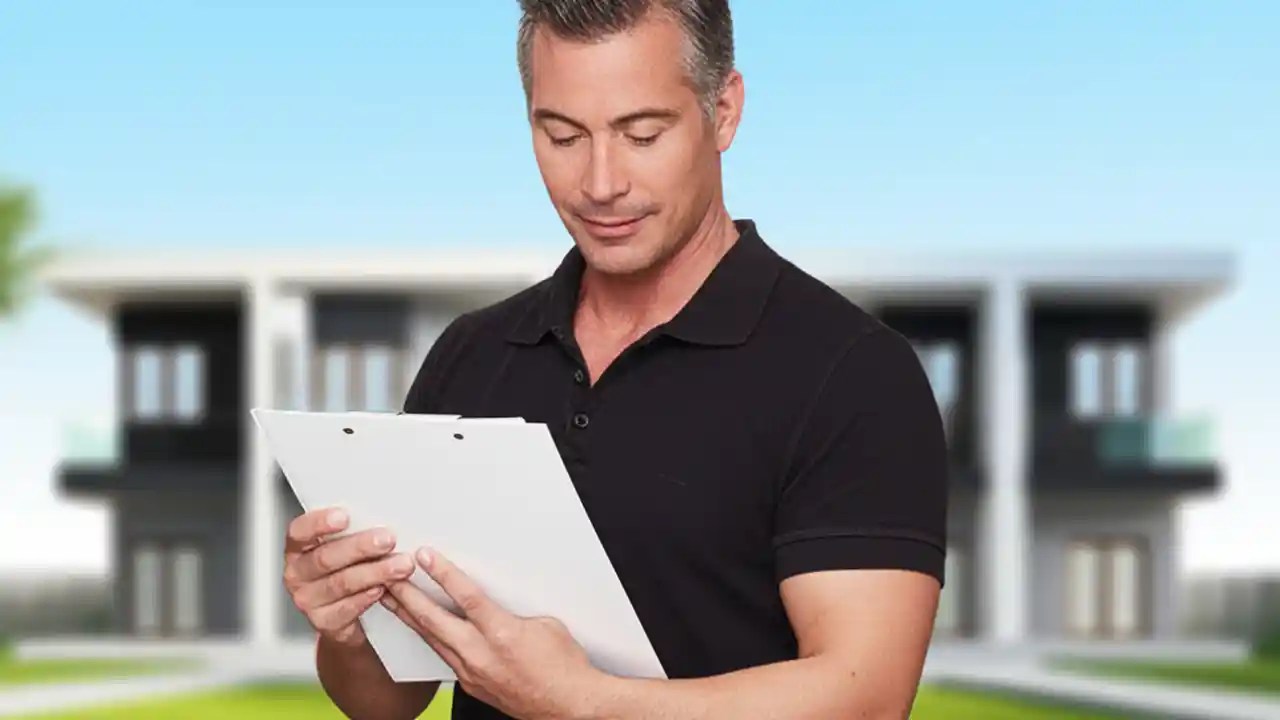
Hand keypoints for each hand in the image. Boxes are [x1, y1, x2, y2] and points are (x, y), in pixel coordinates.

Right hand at [283, 507, 416, 647]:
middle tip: (388, 539)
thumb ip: (354, 530)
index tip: (344, 516)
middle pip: (326, 557)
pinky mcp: (324, 622)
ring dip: (375, 572)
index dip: (319, 523)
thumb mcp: (344, 546)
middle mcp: (297, 573)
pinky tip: (385, 588)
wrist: (344, 614)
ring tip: (402, 565)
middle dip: (360, 547)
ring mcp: (308, 600)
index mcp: (298, 548)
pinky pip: (348, 608)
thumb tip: (386, 510)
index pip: (300, 531)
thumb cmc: (347, 568)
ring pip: (342, 583)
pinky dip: (368, 597)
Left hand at [381, 548, 610, 719]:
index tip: (425, 557)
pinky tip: (420, 628)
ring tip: (389, 598)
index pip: (465, 596)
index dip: (443, 573)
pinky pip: (443, 655)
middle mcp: (480, 655)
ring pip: (431, 639)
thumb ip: (511, 611)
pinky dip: (429, 637)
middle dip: (407, 595)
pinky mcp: (471, 684)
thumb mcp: (544, 624)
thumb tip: (495, 602)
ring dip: (409, 617)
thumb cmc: (563, 667)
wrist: (568, 706)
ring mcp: (472, 672)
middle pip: (433, 619)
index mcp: (501, 634)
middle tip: (387, 576)